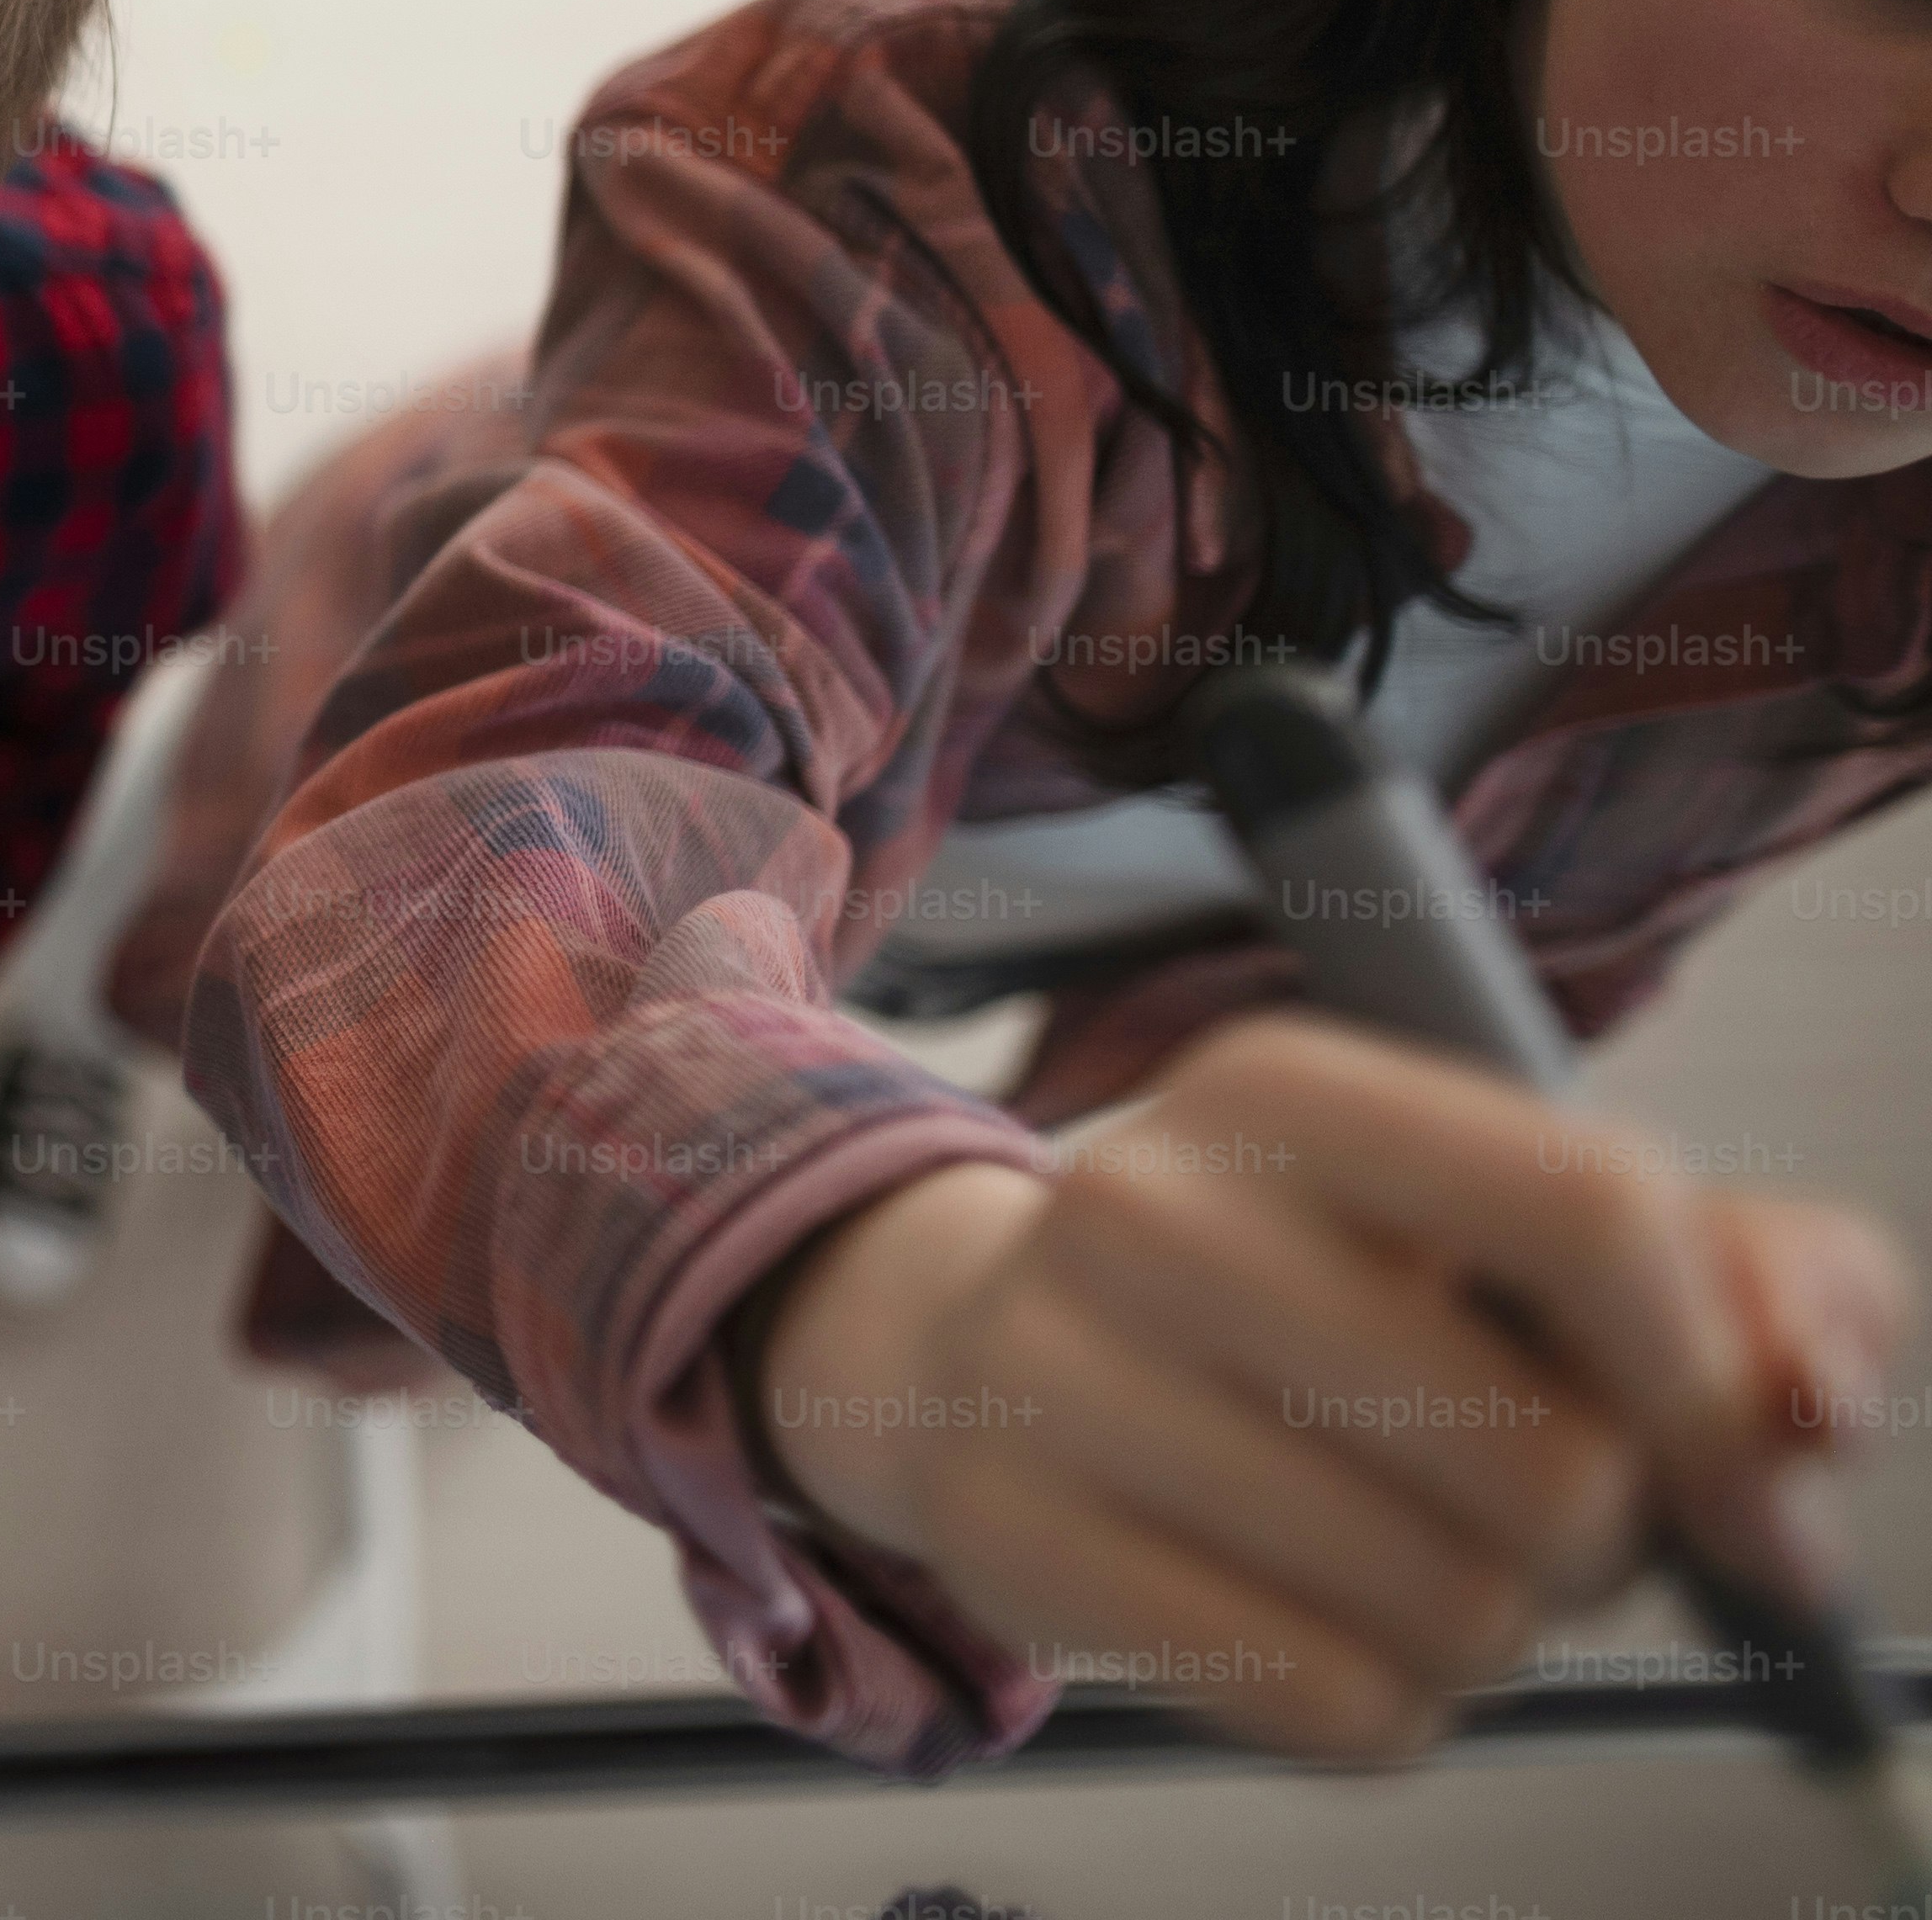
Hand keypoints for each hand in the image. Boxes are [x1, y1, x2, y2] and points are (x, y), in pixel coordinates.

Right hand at [747, 1012, 1911, 1760]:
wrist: (979, 1356)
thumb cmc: (1301, 1299)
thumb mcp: (1510, 1235)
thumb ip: (1744, 1281)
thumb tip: (1814, 1407)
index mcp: (1282, 1088)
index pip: (1589, 1208)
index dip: (1716, 1376)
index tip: (1749, 1476)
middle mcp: (1144, 1201)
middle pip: (1548, 1460)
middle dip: (1598, 1536)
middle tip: (1522, 1509)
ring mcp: (1054, 1371)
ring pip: (1453, 1608)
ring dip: (1492, 1630)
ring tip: (1406, 1557)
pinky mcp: (1013, 1540)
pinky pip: (1328, 1704)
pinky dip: (1376, 1702)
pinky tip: (1310, 1616)